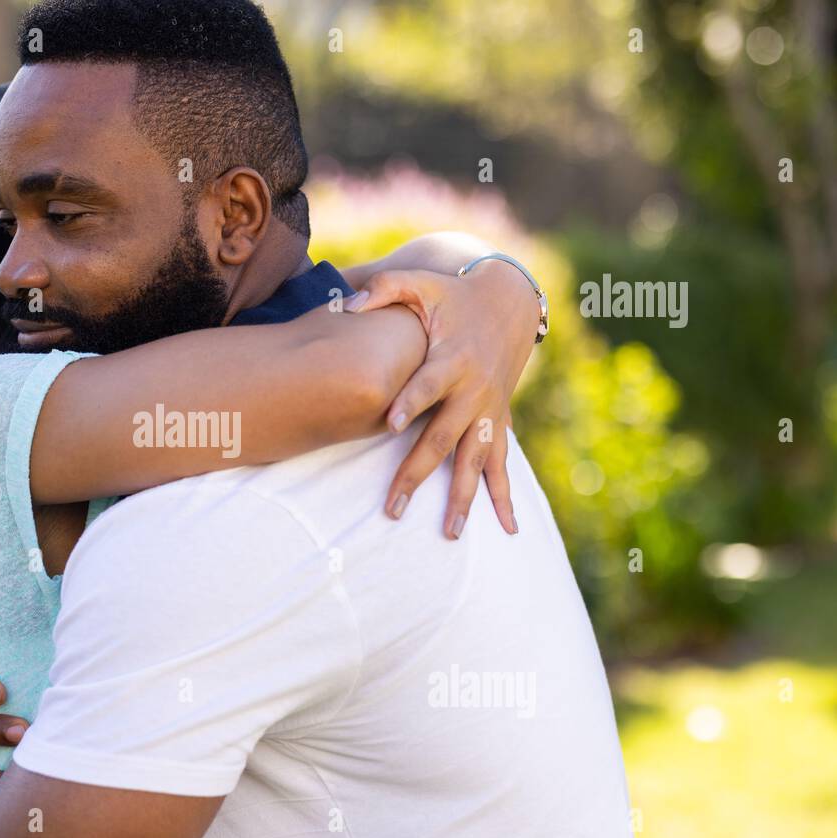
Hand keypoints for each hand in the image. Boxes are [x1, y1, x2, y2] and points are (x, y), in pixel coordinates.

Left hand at [346, 266, 536, 537]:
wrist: (508, 301)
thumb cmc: (452, 295)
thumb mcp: (422, 284)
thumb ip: (385, 287)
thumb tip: (348, 303)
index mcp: (452, 358)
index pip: (428, 384)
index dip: (411, 401)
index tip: (390, 424)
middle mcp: (474, 390)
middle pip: (443, 438)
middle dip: (417, 473)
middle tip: (393, 507)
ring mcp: (489, 410)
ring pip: (473, 461)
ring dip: (462, 498)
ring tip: (449, 533)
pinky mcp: (498, 421)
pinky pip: (503, 464)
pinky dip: (505, 497)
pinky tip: (509, 529)